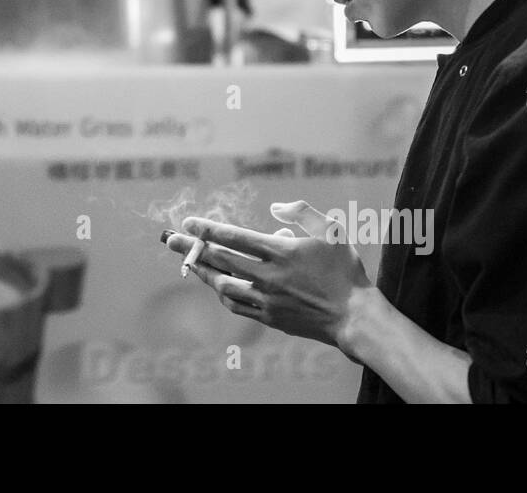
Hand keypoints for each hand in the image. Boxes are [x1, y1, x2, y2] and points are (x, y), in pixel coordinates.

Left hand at [164, 200, 371, 350]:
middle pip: (220, 260)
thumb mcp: (331, 230)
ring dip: (203, 271)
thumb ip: (301, 213)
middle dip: (192, 248)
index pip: (233, 237)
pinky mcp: (269, 318)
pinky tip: (216, 285)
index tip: (188, 223)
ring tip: (189, 262)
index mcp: (280, 251)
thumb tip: (274, 208)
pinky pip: (236, 305)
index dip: (207, 229)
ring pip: (222, 285)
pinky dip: (222, 293)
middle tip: (171, 240)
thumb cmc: (345, 270)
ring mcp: (266, 300)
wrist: (354, 317)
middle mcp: (268, 276)